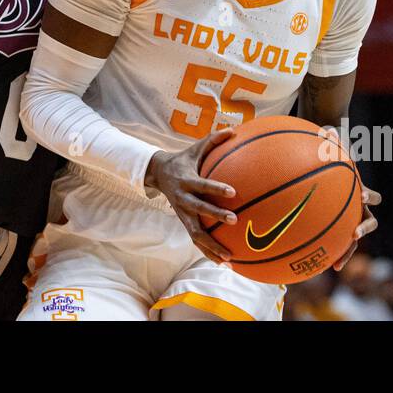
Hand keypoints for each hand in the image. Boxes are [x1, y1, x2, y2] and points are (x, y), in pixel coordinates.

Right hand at [144, 128, 237, 264]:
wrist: (158, 174)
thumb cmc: (183, 159)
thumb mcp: (194, 148)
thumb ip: (213, 140)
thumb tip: (233, 130)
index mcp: (186, 181)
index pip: (202, 185)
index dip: (216, 188)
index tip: (233, 192)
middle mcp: (183, 199)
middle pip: (199, 210)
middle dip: (215, 216)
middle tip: (234, 221)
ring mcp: (182, 213)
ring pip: (196, 233)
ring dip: (211, 246)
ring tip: (229, 258)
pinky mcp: (184, 222)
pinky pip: (196, 240)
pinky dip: (208, 252)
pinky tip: (224, 262)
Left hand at [322, 127, 380, 270]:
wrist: (332, 174)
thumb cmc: (332, 161)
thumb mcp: (332, 152)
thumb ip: (331, 143)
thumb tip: (327, 128)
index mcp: (361, 192)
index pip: (372, 196)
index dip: (369, 195)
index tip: (361, 194)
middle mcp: (359, 210)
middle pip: (369, 223)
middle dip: (363, 229)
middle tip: (355, 233)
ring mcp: (350, 221)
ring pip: (353, 241)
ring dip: (347, 252)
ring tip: (336, 264)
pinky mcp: (337, 231)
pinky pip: (333, 244)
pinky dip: (324, 253)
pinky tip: (310, 263)